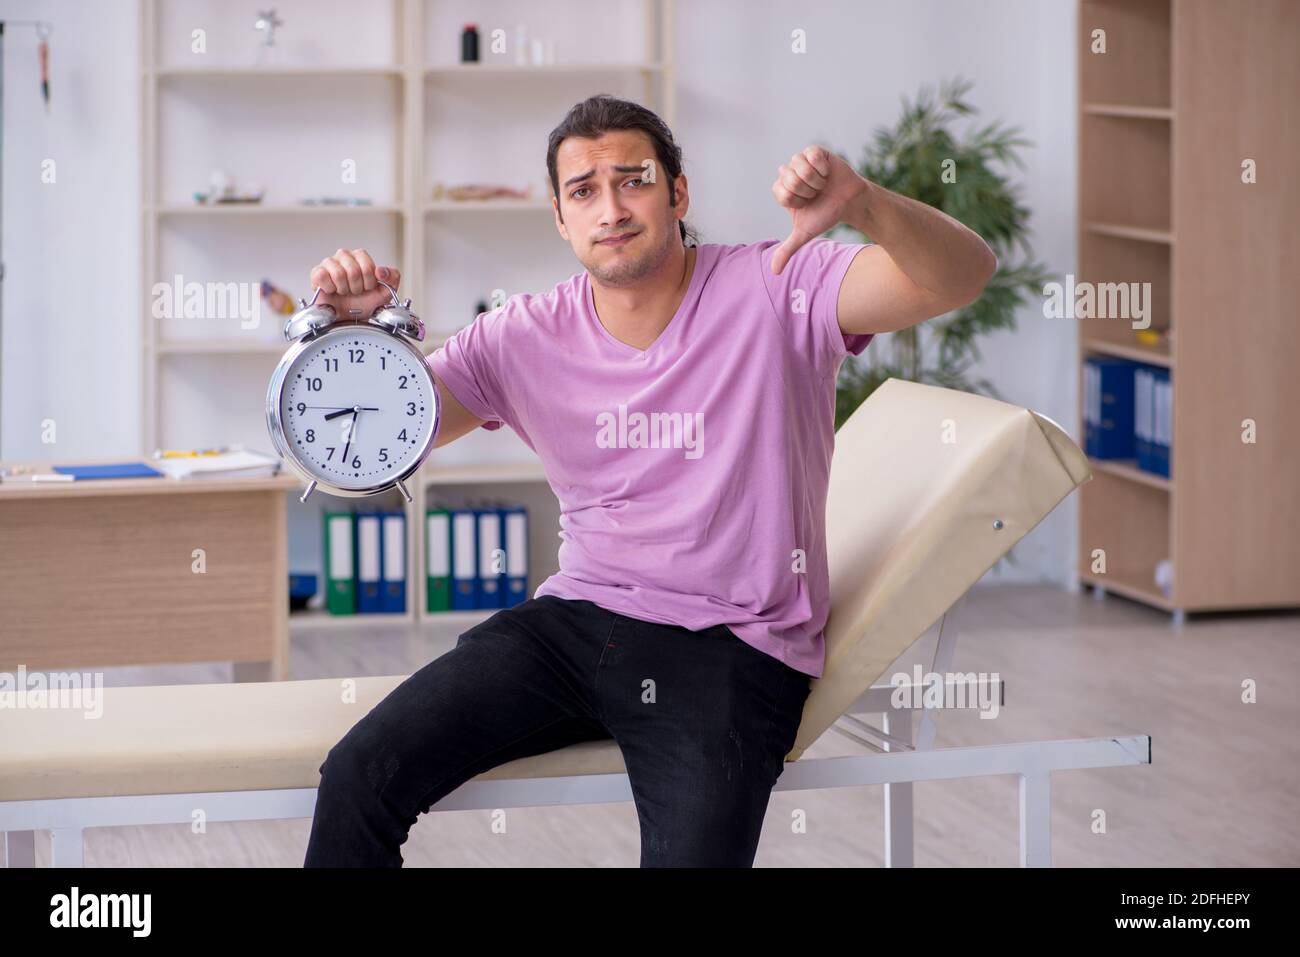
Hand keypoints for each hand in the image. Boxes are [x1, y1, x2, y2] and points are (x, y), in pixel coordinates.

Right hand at [310, 248, 401, 317]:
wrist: (349, 318)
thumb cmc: (365, 302)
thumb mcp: (386, 291)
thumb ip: (393, 277)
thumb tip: (381, 271)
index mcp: (361, 257)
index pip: (367, 266)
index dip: (369, 282)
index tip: (368, 288)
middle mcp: (345, 256)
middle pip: (354, 270)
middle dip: (357, 287)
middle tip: (355, 292)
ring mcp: (329, 263)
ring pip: (338, 273)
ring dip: (344, 289)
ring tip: (344, 292)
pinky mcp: (317, 272)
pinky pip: (323, 276)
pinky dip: (330, 288)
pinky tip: (332, 291)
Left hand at [770, 146, 867, 274]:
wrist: (849, 202)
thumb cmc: (826, 215)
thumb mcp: (805, 233)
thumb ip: (787, 249)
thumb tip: (774, 272)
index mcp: (782, 190)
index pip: (781, 192)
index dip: (798, 200)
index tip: (808, 203)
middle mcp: (788, 173)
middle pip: (789, 179)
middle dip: (807, 191)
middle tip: (817, 194)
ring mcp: (800, 161)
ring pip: (800, 168)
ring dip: (815, 180)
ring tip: (822, 184)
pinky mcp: (814, 151)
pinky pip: (811, 156)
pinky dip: (822, 168)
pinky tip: (827, 173)